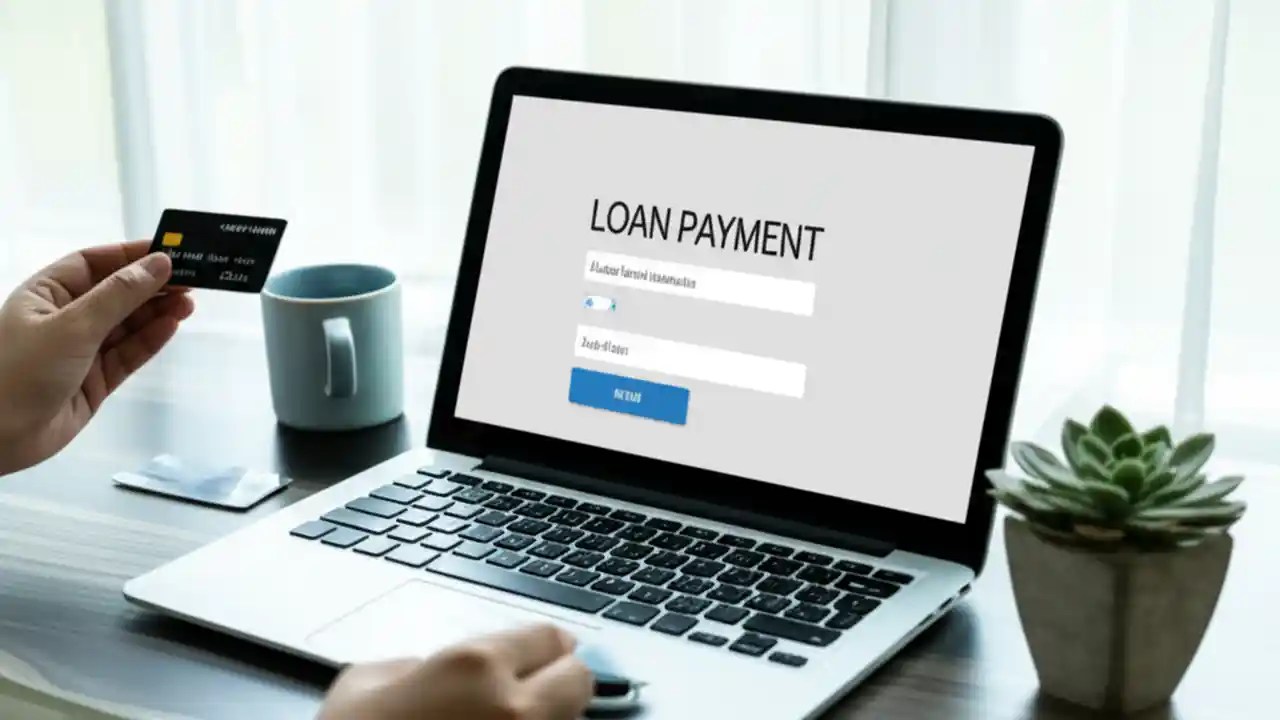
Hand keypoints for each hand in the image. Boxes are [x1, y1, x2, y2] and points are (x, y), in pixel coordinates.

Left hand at [0, 240, 193, 473]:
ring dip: (157, 313)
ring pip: (127, 325)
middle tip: (192, 280)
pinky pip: (128, 354)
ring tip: (188, 304)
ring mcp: (81, 350)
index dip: (131, 255)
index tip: (171, 251)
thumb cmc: (19, 371)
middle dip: (152, 286)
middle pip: (116, 293)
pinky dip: (151, 340)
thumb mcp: (73, 325)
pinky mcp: (95, 381)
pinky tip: (171, 327)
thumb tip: (159, 264)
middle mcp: (64, 318)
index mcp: (47, 294)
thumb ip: (120, 295)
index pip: (95, 263)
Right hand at [317, 624, 592, 719]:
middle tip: (540, 685)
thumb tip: (429, 670)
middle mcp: (514, 709)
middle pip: (579, 681)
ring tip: (517, 718)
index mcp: (476, 666)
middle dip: (562, 679)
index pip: (549, 637)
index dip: (545, 645)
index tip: (546, 650)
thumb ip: (413, 665)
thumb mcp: (365, 684)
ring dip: (553, 716)